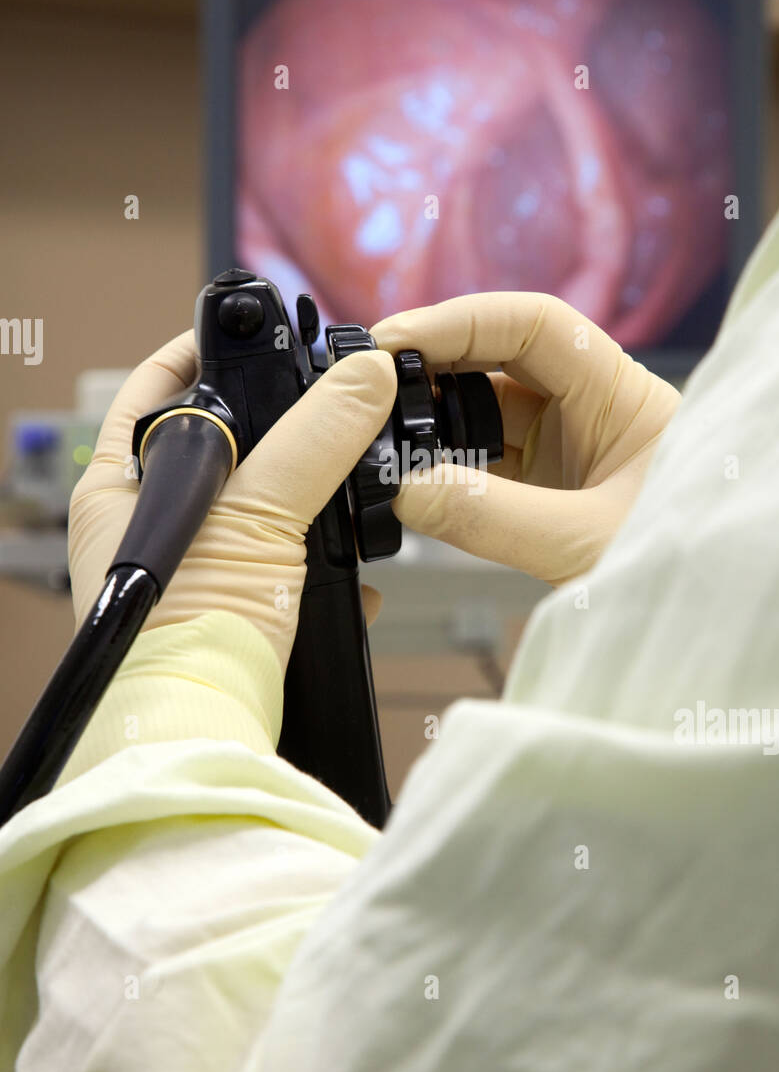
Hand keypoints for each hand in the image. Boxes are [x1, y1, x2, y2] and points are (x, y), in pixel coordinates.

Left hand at [69, 331, 396, 670]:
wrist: (205, 739)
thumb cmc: (187, 637)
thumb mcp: (256, 516)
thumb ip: (313, 439)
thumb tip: (363, 374)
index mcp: (122, 486)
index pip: (160, 387)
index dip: (207, 352)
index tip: (262, 333)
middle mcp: (149, 523)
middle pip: (223, 444)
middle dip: (283, 433)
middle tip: (330, 407)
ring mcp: (193, 568)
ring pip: (263, 507)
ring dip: (313, 506)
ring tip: (349, 491)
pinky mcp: (237, 609)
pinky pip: (288, 565)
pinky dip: (323, 568)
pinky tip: (348, 576)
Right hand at [371, 292, 678, 584]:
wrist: (714, 634)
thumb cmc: (690, 575)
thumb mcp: (583, 544)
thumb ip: (489, 515)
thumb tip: (402, 489)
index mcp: (624, 395)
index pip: (535, 324)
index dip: (461, 321)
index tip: (396, 341)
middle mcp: (595, 414)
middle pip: (501, 360)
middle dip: (435, 365)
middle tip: (370, 384)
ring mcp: (572, 455)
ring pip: (487, 417)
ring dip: (435, 423)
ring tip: (382, 434)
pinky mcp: (552, 497)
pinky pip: (487, 469)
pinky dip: (446, 473)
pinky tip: (412, 481)